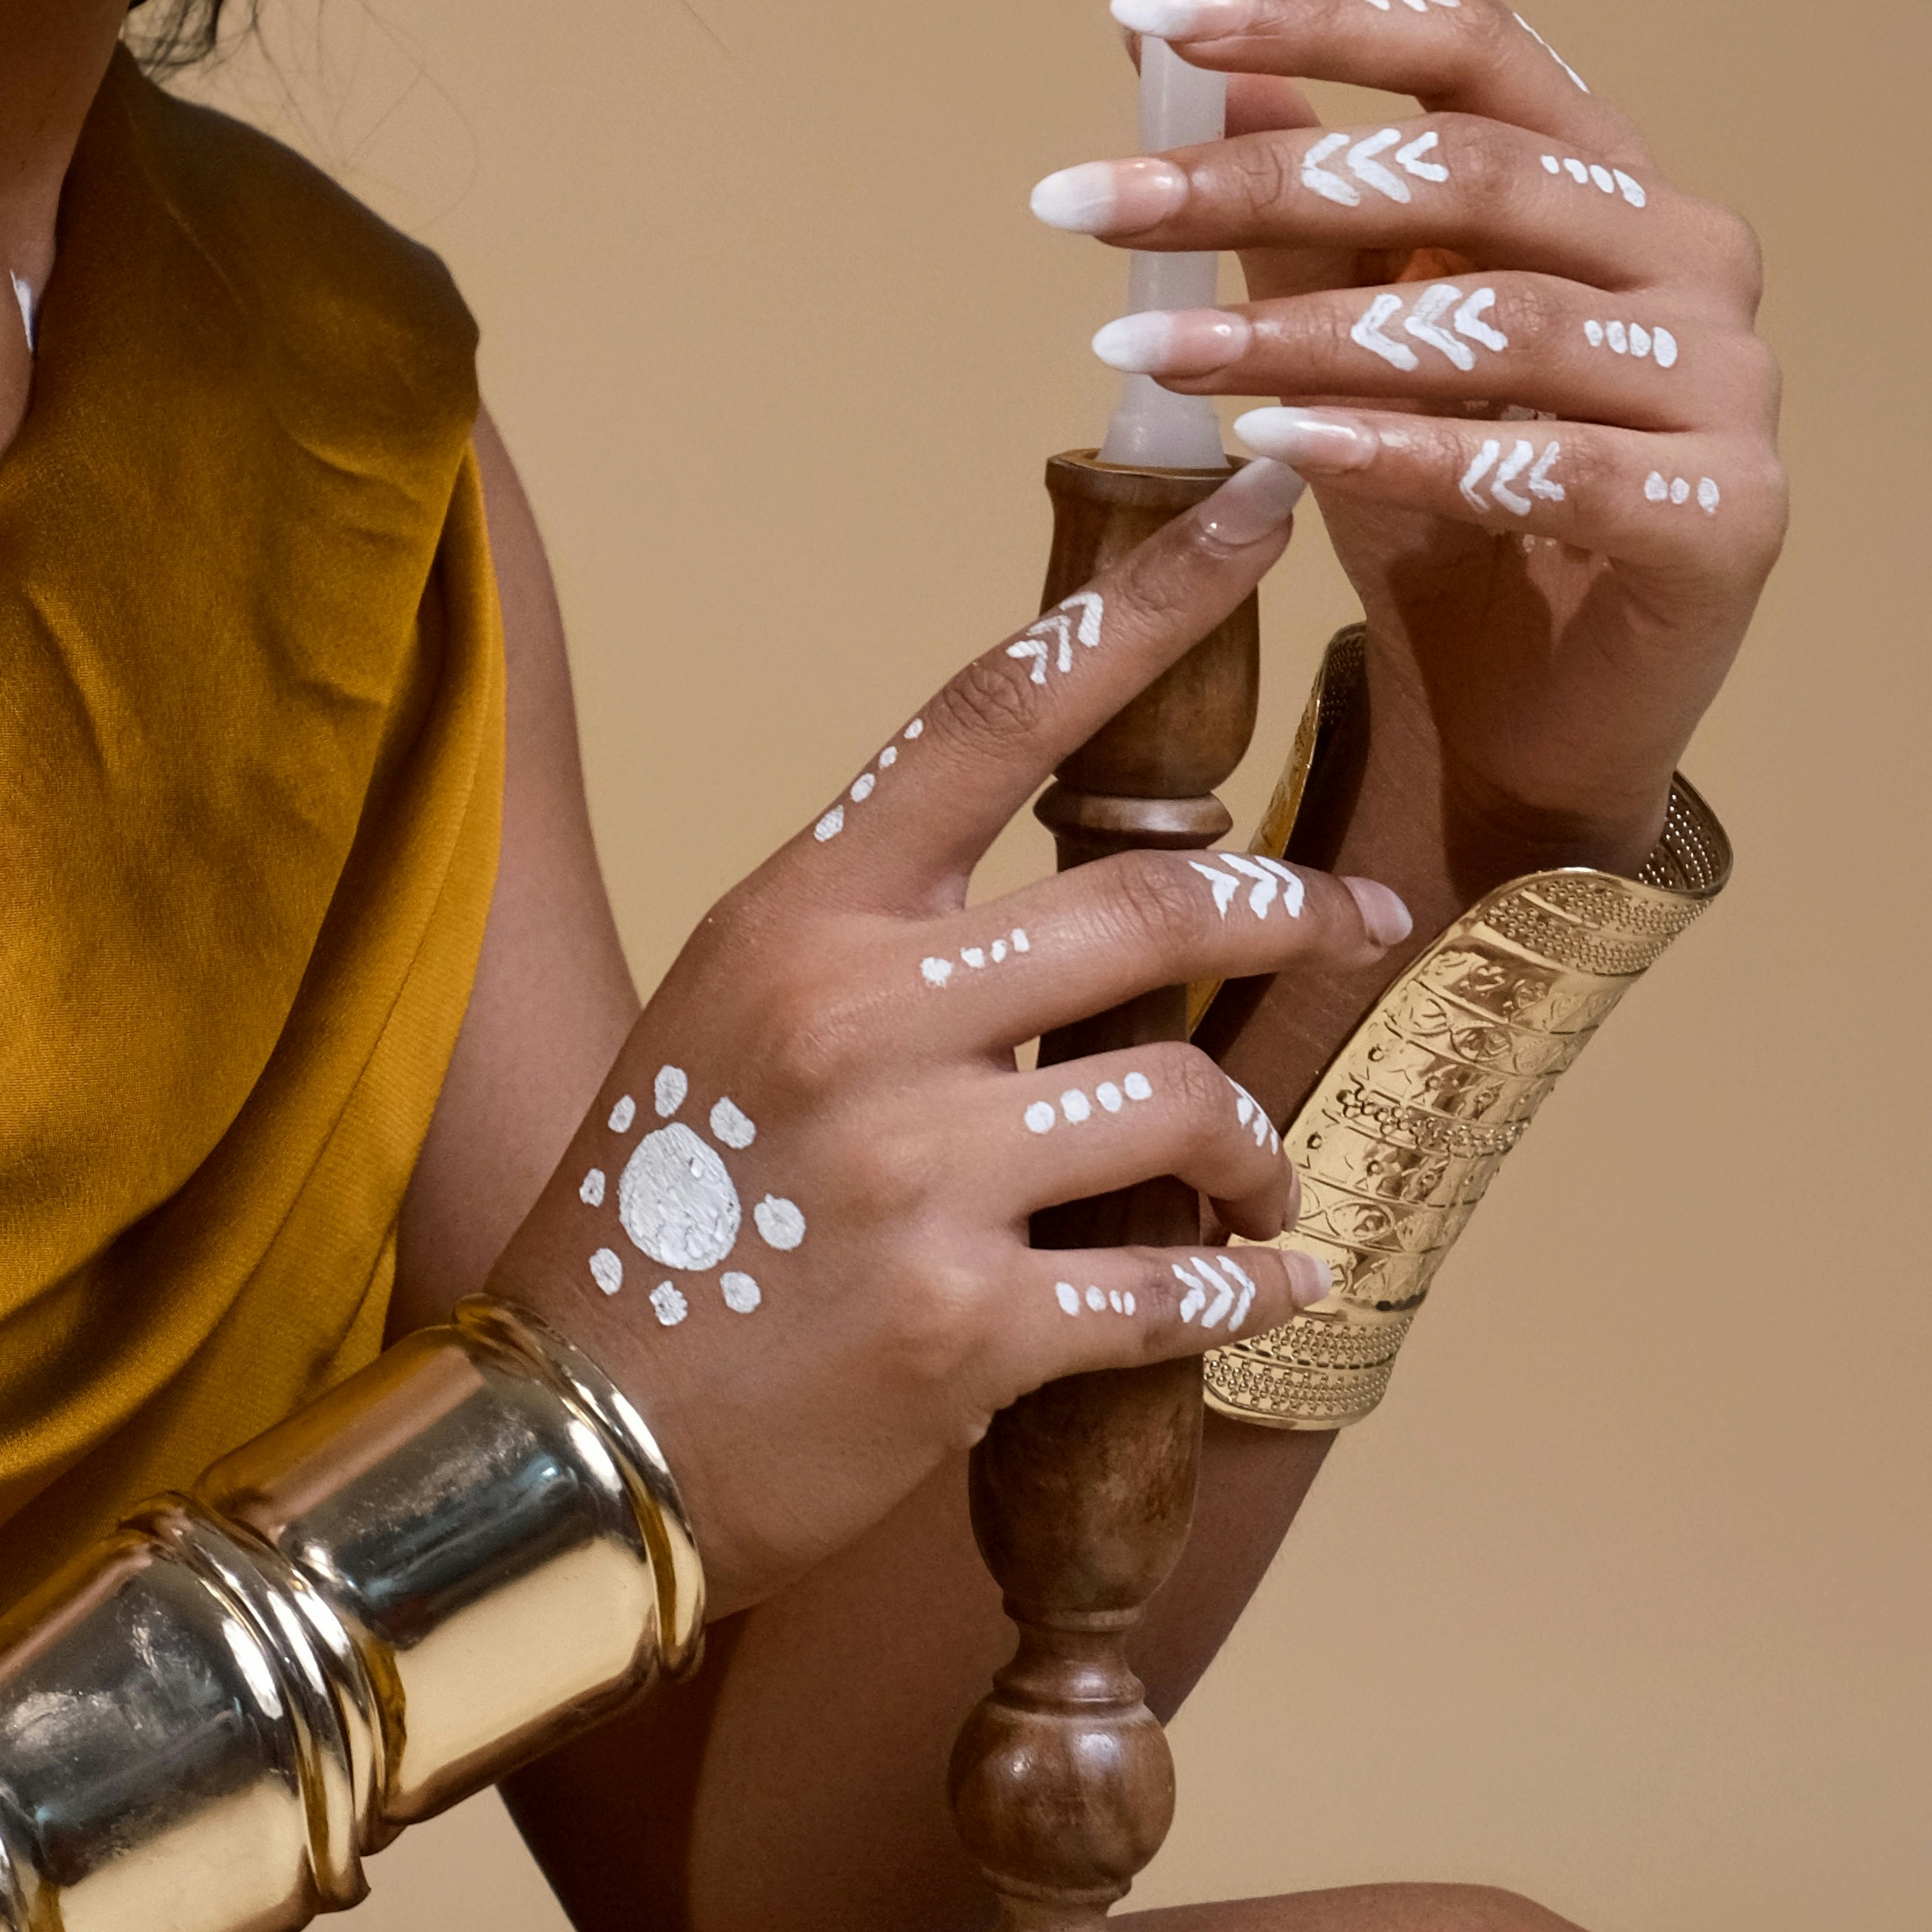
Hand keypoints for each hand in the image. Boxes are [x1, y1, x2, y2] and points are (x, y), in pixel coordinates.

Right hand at [488, 462, 1408, 1614]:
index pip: (1000, 712)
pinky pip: (1170, 1285)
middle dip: (1294, 909)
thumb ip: (888, 931)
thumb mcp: (737, 1010)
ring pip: (1185, 1099)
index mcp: (804, 913)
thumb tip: (1080, 884)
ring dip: (1258, 1139)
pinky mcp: (963, 1324)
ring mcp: (915, 1172)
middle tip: (1357, 917)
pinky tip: (1272, 1277)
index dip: (1149, 601)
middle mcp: (861, 1015)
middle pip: (1157, 904)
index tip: (1265, 503)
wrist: (573, 1428)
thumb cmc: (661, 1210)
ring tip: (1261, 1172)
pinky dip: (1247, 1282)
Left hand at [1042, 0, 1782, 876]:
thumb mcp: (1339, 335)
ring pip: (1501, 319)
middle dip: (1261, 182)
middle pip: (1471, 170)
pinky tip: (1272, 451)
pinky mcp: (1725, 515)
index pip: (1469, 40)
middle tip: (1086, 208)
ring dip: (1302, 333)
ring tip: (1147, 351)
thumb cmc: (1437, 500)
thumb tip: (1167, 61)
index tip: (1143, 17)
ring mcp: (1724, 381)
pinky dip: (1399, 452)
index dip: (1311, 14)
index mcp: (1601, 171)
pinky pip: (1547, 466)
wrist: (1523, 717)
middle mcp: (1687, 249)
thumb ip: (1287, 200)